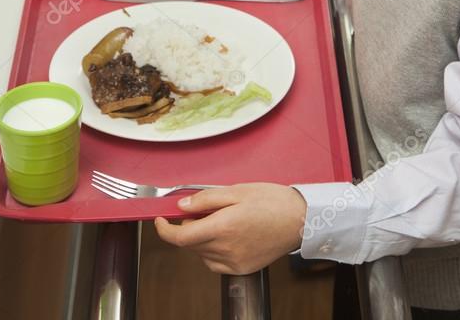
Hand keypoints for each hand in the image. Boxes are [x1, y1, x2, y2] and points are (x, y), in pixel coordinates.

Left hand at [155, 184, 306, 273]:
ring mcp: (234, 262)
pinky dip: (211, 250)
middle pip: (190, 244)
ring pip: (201, 253)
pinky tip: (226, 236)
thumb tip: (181, 206)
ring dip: (200, 238)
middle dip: (188, 226)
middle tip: (202, 209)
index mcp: (223, 226)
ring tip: (220, 220)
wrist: (300, 220)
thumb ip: (206, 198)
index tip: (160, 219)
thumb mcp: (237, 190)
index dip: (165, 230)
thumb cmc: (272, 201)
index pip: (181, 237)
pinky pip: (214, 262)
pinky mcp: (241, 269)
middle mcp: (226, 249)